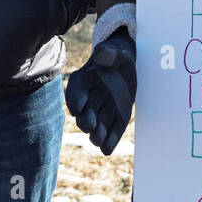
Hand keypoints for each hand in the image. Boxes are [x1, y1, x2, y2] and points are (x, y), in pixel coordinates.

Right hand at [65, 30, 135, 155]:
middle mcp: (89, 101)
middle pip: (84, 114)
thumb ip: (107, 53)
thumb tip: (100, 57)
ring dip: (96, 135)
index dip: (76, 100)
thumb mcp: (113, 52)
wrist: (126, 69)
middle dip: (85, 121)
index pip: (75, 93)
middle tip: (89, 125)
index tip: (79, 106)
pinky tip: (108, 149)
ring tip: (98, 140)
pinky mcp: (116, 121)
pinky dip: (109, 142)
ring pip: (96, 127)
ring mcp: (102, 112)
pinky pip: (111, 133)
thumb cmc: (116, 58)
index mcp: (83, 82)